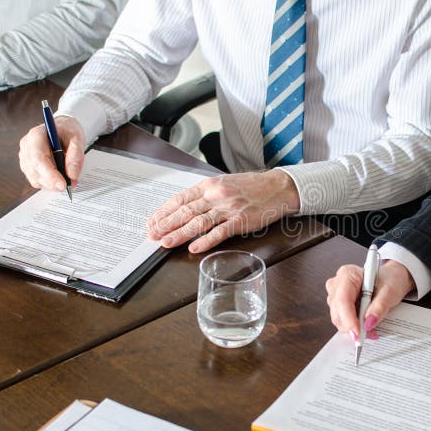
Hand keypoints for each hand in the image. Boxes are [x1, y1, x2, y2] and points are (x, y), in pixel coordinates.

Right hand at [18, 116, 85, 190]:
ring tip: (67, 179)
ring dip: (52, 184)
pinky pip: (36, 180)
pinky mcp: (27, 166)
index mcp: (36, 135)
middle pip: (35, 171)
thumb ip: (75, 156)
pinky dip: (48, 184)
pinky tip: (58, 178)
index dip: (50, 174)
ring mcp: (24, 157)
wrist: (62, 130)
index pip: (38, 158)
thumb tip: (72, 176)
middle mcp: (26, 146)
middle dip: (53, 182)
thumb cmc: (67, 132)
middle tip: (70, 184)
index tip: (63, 185)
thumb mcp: (77, 139)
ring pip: (35, 178)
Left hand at [147, 169, 299, 252]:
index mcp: (209, 185)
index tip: (152, 222)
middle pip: (186, 211)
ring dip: (180, 234)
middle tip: (152, 235)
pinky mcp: (241, 220)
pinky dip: (206, 240)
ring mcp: (229, 207)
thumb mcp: (223, 183)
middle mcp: (216, 195)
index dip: (164, 212)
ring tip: (166, 243)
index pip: (180, 199)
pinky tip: (194, 247)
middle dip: (166, 224)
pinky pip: (220, 232)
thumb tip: (182, 208)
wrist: (277, 187)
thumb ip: (204, 195)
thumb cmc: (250, 187)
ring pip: (199, 222)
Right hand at [325, 260, 414, 338]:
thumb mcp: (390, 292)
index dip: (349, 318)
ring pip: (337, 318)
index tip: (358, 333)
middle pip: (337, 311)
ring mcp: (335, 293)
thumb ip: (379, 307)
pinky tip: (365, 325)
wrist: (391, 278)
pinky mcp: (337, 304)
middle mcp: (338, 283)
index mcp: (349, 274)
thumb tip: (368, 323)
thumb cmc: (390, 280)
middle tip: (369, 334)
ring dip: (353, 327)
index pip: (342, 299)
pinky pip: (341, 319)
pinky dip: (353, 326)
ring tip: (371, 328)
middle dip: (352, 326)